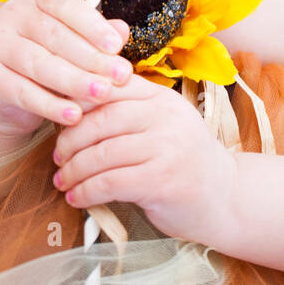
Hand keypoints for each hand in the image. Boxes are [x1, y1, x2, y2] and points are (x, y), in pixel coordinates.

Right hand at [0, 0, 133, 136]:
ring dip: (75, 81)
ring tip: (102, 94)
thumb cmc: (48, 57)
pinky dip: (50, 106)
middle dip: (92, 58)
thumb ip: (97, 36)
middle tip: (120, 76)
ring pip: (40, 64)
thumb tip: (123, 31)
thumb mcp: (74, 43)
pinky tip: (73, 116)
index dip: (92, 25)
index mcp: (37, 0)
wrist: (4, 90)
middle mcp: (13, 16)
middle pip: (55, 37)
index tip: (117, 46)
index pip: (65, 5)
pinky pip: (23, 92)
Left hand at [51, 74, 238, 245]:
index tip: (58, 118)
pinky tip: (77, 198)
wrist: (225, 198)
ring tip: (62, 180)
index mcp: (161, 97)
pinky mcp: (162, 181)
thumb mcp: (162, 124)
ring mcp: (166, 148)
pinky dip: (86, 192)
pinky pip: (110, 182)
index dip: (78, 100)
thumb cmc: (183, 160)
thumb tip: (73, 105)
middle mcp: (165, 116)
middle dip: (70, 139)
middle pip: (102, 119)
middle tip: (58, 156)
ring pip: (102, 153)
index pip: (111, 86)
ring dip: (74, 170)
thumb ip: (129, 110)